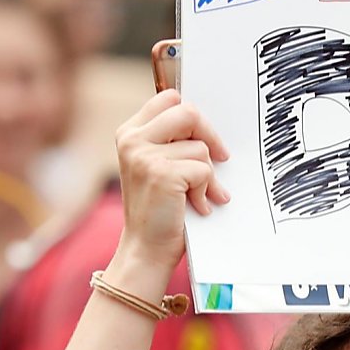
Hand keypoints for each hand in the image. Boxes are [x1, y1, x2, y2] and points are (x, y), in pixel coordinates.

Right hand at [110, 88, 230, 273]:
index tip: (203, 136)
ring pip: (200, 146)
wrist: (146, 250)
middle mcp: (132, 139)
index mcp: (129, 133)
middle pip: (188, 112)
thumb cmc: (159, 210)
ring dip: (209, 174)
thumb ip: (172, 142)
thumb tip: (209, 125)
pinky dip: (207, 190)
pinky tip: (197, 206)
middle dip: (210, 136)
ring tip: (199, 195)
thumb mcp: (158, 167)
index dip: (193, 116)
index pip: (169, 99)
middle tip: (221, 158)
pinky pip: (203, 169)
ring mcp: (144, 155)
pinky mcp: (161, 173)